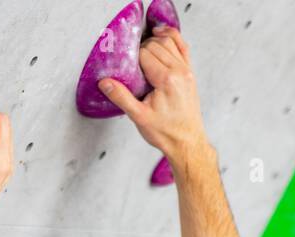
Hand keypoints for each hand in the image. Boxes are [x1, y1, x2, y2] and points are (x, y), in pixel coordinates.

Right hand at [99, 27, 209, 166]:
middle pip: (155, 44)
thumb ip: (121, 97)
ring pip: (168, 41)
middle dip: (141, 50)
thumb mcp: (139, 118)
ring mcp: (187, 71)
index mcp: (167, 80)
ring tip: (142, 53)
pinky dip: (171, 37)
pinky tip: (160, 35)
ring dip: (153, 42)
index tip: (128, 71)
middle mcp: (180, 71)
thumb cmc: (166, 133)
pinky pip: (182, 46)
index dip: (133, 59)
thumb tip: (105, 83)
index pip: (144, 53)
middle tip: (133, 66)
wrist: (187, 143)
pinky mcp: (190, 73)